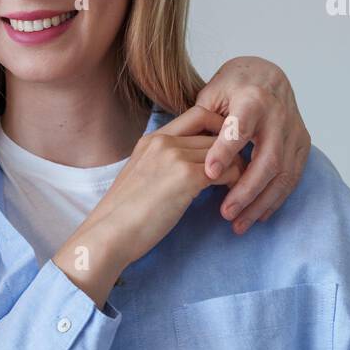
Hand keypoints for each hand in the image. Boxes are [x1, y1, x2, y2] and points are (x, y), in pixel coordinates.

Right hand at [53, 108, 243, 305]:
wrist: (108, 234)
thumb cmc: (122, 216)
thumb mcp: (140, 177)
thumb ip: (163, 165)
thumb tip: (193, 169)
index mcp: (150, 139)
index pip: (198, 114)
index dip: (219, 127)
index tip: (227, 149)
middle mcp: (163, 141)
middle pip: (215, 131)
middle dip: (233, 149)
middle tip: (240, 170)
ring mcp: (174, 156)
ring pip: (226, 151)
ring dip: (238, 168)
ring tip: (237, 188)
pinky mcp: (186, 177)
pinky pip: (228, 171)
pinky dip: (236, 184)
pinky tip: (230, 199)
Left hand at [193, 56, 309, 233]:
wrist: (267, 74)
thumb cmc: (232, 85)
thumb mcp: (212, 93)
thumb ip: (204, 122)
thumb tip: (193, 155)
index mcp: (252, 98)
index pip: (240, 127)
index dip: (225, 150)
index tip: (208, 173)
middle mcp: (279, 115)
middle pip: (267, 159)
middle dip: (246, 190)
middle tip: (225, 214)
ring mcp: (294, 131)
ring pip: (283, 174)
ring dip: (260, 203)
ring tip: (238, 224)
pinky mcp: (302, 144)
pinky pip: (292, 177)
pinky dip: (275, 199)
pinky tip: (257, 216)